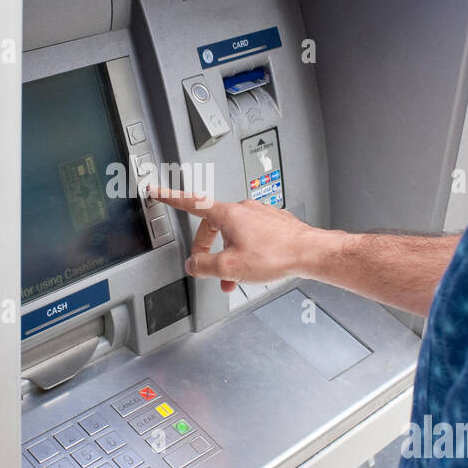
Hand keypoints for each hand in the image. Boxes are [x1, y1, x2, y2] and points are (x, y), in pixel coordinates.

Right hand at [149, 185, 327, 293]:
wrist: (310, 253)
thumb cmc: (275, 255)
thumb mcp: (229, 267)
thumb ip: (203, 266)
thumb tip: (193, 264)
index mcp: (227, 214)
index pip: (191, 203)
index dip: (170, 198)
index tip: (157, 190)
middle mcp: (243, 209)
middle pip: (213, 227)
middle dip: (209, 249)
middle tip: (209, 269)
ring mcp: (261, 214)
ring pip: (235, 235)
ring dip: (230, 256)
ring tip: (235, 278)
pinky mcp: (275, 223)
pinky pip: (252, 237)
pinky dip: (247, 253)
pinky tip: (255, 268)